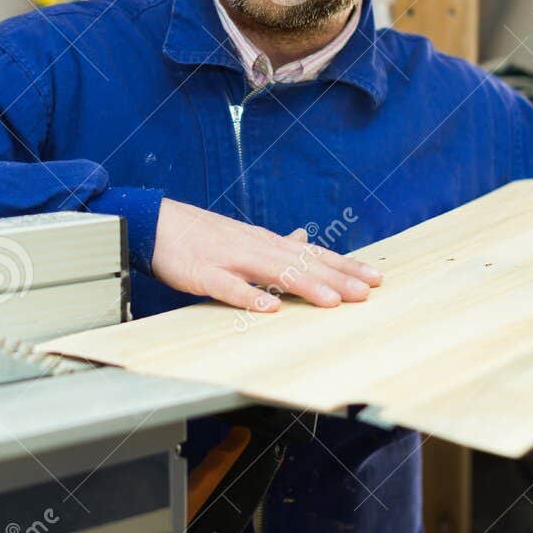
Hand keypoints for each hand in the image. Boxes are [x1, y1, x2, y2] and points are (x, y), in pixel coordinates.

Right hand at [151, 198, 381, 310]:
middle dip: (336, 278)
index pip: (314, 254)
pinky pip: (229, 288)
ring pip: (274, 272)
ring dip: (305, 286)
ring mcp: (231, 260)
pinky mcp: (205, 274)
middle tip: (367, 293)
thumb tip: (304, 237)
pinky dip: (249, 297)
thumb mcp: (245, 235)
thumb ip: (276, 242)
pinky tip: (269, 309)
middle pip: (303, 263)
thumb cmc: (202, 235)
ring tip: (332, 302)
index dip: (344, 266)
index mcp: (266, 242)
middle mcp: (256, 248)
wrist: (157, 223)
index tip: (375, 278)